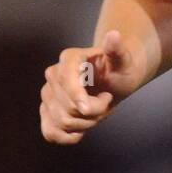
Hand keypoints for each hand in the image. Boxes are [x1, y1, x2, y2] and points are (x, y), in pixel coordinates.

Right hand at [39, 30, 142, 144]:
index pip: (66, 79)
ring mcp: (48, 94)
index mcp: (70, 58)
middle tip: (107, 100)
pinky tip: (81, 131)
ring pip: (63, 121)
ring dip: (87, 123)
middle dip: (94, 112)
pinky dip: (68, 136)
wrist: (114, 81)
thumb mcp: (125, 61)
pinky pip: (50, 132)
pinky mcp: (47, 111)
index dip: (79, 96)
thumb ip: (117, 51)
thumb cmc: (120, 69)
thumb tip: (114, 35)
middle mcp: (53, 74)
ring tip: (98, 111)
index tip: (101, 102)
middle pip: (69, 106)